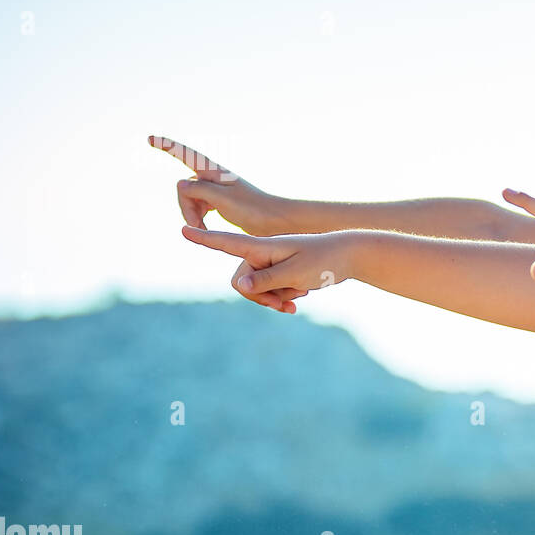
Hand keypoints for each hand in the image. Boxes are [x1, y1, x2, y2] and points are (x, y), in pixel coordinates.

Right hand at [150, 136, 295, 235]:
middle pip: (184, 187)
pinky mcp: (220, 202)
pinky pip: (199, 207)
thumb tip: (179, 183)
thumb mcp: (223, 200)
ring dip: (192, 215)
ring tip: (203, 230)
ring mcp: (217, 190)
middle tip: (197, 226)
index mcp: (214, 172)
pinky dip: (198, 218)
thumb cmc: (254, 210)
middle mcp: (214, 178)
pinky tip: (205, 227)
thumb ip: (199, 190)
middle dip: (185, 207)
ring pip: (190, 199)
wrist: (277, 222)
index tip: (150, 139)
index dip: (167, 146)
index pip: (186, 155)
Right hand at [180, 225, 354, 312]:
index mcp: (262, 246)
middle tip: (284, 305)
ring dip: (274, 298)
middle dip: (259, 296)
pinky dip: (283, 296)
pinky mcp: (282, 271)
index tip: (184, 228)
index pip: (227, 242)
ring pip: (257, 289)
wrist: (350, 256)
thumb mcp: (294, 274)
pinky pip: (271, 290)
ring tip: (299, 296)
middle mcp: (263, 253)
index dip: (205, 239)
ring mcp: (272, 262)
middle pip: (241, 280)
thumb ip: (264, 281)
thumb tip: (237, 286)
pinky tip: (299, 299)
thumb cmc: (323, 260)